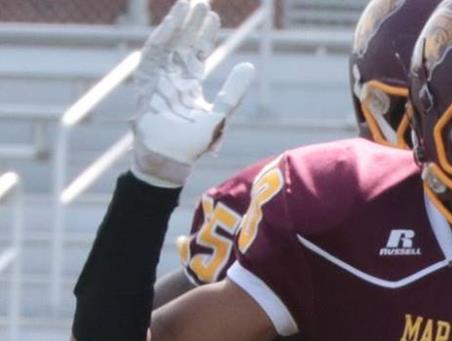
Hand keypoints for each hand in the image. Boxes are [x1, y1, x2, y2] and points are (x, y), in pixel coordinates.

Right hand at [130, 0, 254, 188]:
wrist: (171, 157)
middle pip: (183, 43)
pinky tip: (174, 21)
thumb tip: (248, 66)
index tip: (213, 16)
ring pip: (168, 43)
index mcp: (189, 84)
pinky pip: (154, 52)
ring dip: (178, 23)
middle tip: (201, 1)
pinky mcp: (147, 80)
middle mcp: (173, 76)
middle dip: (192, 22)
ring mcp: (158, 77)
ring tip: (189, 4)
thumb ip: (233, 90)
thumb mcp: (220, 112)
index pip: (198, 52)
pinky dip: (164, 36)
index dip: (205, 34)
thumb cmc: (194, 142)